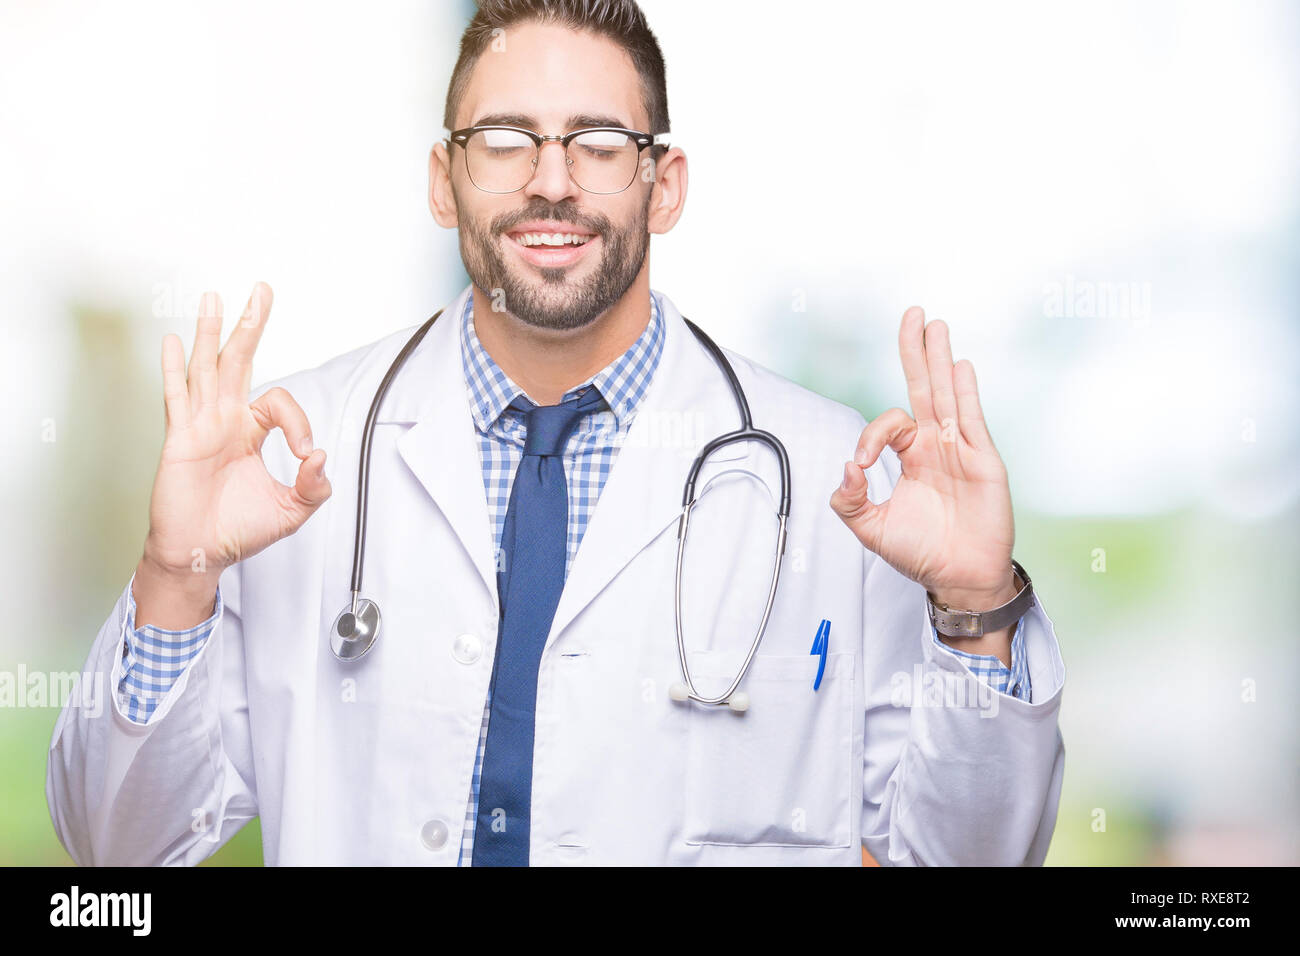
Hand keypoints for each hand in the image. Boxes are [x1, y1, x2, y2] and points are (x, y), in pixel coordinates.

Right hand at [140, 283, 331, 583]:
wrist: (200, 553)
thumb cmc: (238, 531)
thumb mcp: (292, 511)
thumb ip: (314, 487)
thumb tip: (321, 457)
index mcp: (251, 432)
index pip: (279, 403)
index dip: (299, 422)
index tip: (306, 453)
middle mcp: (226, 421)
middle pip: (240, 361)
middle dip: (252, 325)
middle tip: (262, 290)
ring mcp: (201, 426)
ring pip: (207, 369)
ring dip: (212, 333)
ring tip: (216, 297)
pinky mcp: (180, 439)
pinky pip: (177, 398)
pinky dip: (174, 369)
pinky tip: (172, 342)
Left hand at [829, 306, 1015, 609]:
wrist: (959, 578)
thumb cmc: (921, 552)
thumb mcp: (870, 528)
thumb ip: (849, 500)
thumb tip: (846, 468)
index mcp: (911, 456)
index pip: (888, 425)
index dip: (869, 437)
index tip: (860, 465)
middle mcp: (936, 445)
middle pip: (925, 388)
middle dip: (916, 351)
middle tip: (912, 314)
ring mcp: (961, 449)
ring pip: (949, 395)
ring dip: (940, 359)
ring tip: (935, 325)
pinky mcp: (983, 461)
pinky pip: (972, 420)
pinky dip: (966, 392)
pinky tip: (959, 366)